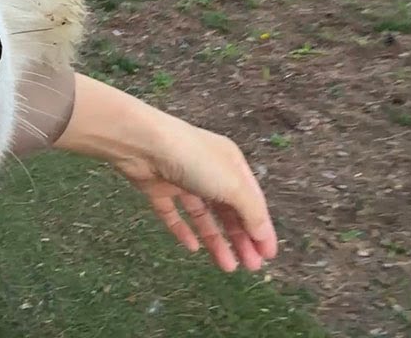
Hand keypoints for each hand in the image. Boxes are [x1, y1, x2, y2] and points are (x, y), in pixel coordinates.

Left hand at [47, 73, 277, 272]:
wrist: (143, 144)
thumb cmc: (194, 160)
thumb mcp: (232, 185)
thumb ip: (250, 212)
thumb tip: (262, 236)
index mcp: (231, 163)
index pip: (251, 201)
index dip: (260, 228)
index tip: (267, 256)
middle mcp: (208, 170)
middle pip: (228, 210)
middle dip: (241, 239)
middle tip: (250, 267)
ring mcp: (181, 180)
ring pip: (202, 216)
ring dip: (216, 240)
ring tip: (227, 266)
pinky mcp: (157, 188)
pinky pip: (173, 213)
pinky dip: (183, 230)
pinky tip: (192, 248)